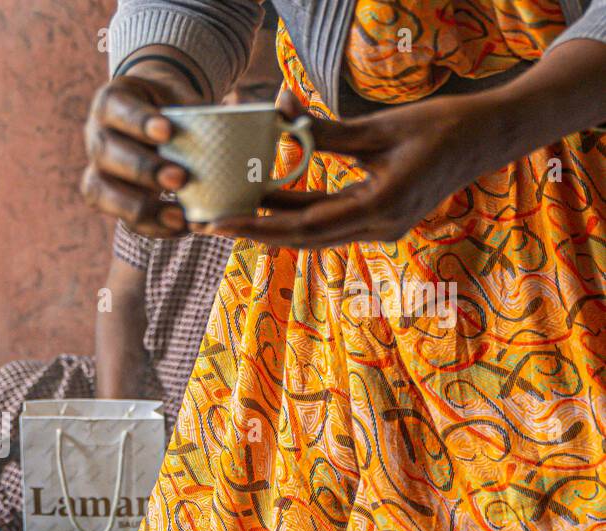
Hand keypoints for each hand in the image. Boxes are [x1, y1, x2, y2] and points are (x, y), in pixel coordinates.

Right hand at [81, 66, 195, 237]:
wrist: (153, 123)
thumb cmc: (169, 106)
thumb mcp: (180, 96)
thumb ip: (195, 110)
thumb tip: (232, 125)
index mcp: (111, 102)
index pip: (116, 108)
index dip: (138, 122)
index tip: (168, 131)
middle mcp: (96, 136)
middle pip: (106, 153)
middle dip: (142, 169)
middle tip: (179, 178)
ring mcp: (96, 170)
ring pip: (101, 192)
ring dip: (140, 206)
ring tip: (178, 216)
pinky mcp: (108, 200)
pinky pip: (121, 219)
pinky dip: (152, 227)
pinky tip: (179, 227)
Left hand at [198, 91, 499, 248]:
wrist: (490, 138)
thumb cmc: (442, 125)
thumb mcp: (381, 127)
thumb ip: (330, 134)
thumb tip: (284, 123)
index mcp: (380, 206)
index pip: (304, 224)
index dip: (258, 225)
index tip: (221, 223)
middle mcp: (380, 227)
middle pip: (303, 238)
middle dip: (254, 232)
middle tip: (210, 225)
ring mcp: (382, 229)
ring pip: (315, 235)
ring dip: (274, 225)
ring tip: (231, 215)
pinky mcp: (382, 221)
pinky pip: (330, 224)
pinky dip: (299, 216)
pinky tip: (270, 203)